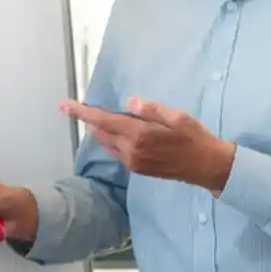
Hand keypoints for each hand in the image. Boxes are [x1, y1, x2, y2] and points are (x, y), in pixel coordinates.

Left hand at [60, 97, 235, 190]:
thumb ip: (151, 109)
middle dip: (90, 119)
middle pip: (101, 132)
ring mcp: (133, 162)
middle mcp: (131, 151)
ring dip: (101, 130)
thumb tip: (129, 102)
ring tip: (100, 117)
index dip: (82, 112)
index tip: (64, 106)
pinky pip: (117, 152)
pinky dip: (112, 140)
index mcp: (140, 135)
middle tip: (82, 107)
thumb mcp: (178, 117)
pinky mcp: (138, 169)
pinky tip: (117, 132)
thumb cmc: (195, 137)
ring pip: (107, 143)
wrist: (206, 167)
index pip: (103, 120)